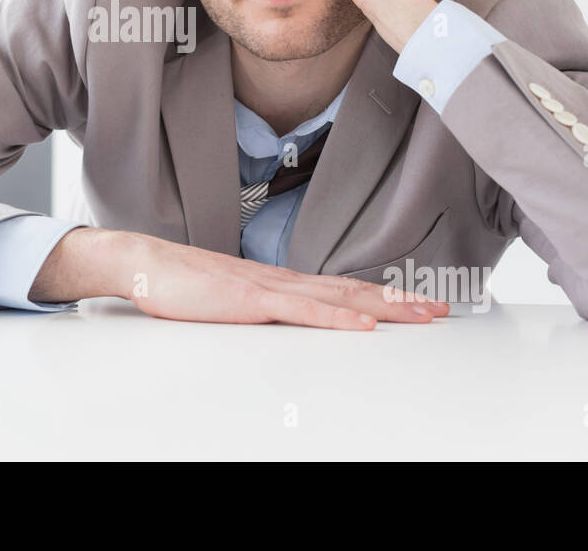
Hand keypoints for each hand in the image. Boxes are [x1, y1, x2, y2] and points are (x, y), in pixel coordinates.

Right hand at [32, 227, 449, 329]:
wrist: (145, 262)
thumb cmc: (180, 282)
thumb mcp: (229, 299)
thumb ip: (259, 307)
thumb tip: (284, 319)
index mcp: (280, 281)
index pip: (342, 289)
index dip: (382, 296)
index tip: (417, 303)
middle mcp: (283, 280)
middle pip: (353, 290)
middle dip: (400, 301)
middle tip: (442, 309)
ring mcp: (270, 289)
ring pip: (339, 298)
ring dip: (384, 308)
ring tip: (422, 315)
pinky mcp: (251, 301)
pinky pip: (302, 312)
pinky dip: (337, 317)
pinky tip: (363, 325)